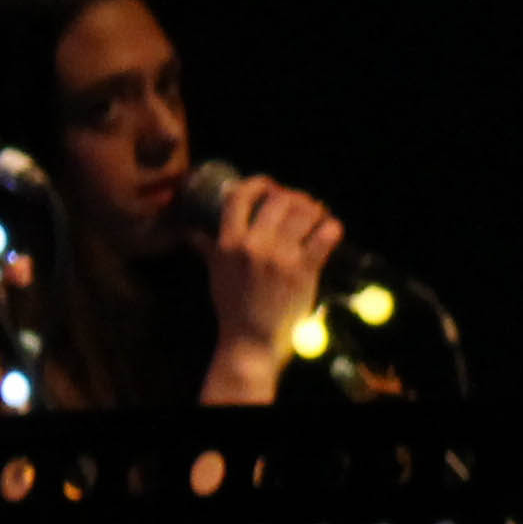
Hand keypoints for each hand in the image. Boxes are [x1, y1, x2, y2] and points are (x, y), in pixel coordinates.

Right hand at [191, 173, 347, 368]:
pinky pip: (325, 236)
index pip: (239, 197)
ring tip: (317, 214)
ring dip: (315, 209)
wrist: (251, 340)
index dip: (258, 183)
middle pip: (279, 200)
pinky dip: (331, 228)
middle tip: (301, 203)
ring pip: (304, 212)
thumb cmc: (232, 307)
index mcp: (229, 243)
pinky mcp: (304, 270)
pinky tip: (330, 230)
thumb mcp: (215, 273)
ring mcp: (280, 257)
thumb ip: (207, 248)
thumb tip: (191, 232)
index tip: (270, 185)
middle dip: (293, 196)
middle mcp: (254, 245)